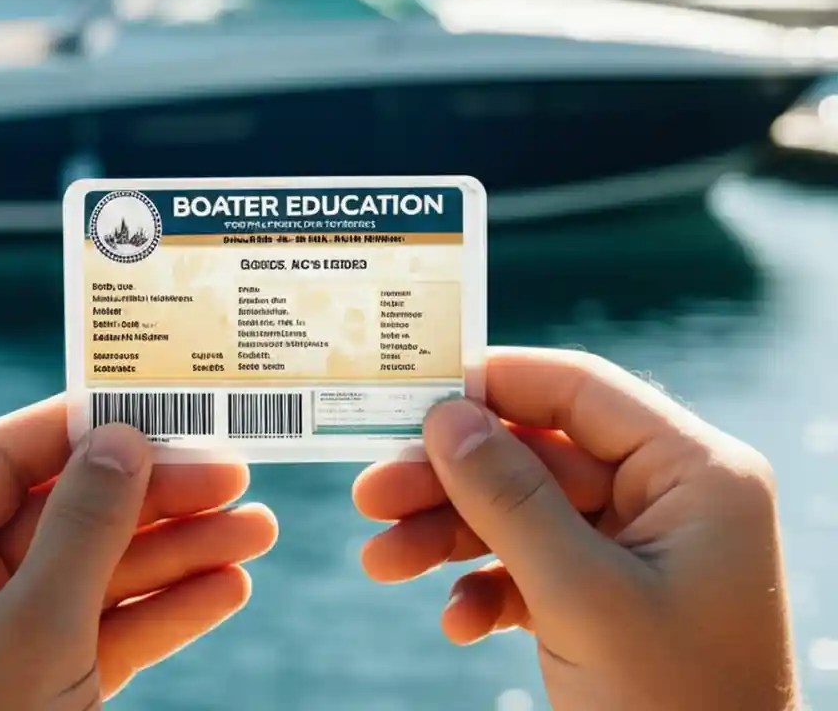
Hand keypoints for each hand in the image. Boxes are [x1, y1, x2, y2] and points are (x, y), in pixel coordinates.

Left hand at [0, 396, 277, 709]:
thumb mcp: (33, 631)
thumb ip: (82, 530)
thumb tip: (123, 438)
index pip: (1, 461)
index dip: (78, 428)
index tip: (154, 405)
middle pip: (67, 513)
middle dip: (154, 496)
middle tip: (235, 473)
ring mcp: (8, 636)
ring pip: (103, 571)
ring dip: (181, 551)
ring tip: (261, 529)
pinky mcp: (51, 680)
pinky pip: (115, 629)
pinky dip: (172, 611)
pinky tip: (231, 586)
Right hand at [354, 348, 796, 709]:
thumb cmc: (673, 705)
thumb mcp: (582, 596)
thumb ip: (509, 499)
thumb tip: (445, 416)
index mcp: (695, 474)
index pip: (581, 392)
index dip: (493, 385)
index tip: (410, 394)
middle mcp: (668, 501)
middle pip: (536, 457)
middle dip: (449, 482)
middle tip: (369, 495)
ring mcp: (636, 553)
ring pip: (522, 515)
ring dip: (448, 539)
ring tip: (379, 562)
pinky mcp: (608, 602)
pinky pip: (531, 572)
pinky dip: (484, 592)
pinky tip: (456, 624)